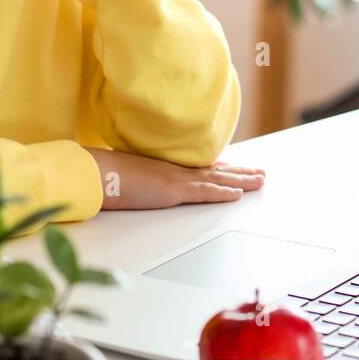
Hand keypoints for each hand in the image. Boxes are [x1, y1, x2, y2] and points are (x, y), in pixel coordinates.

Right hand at [83, 146, 265, 210]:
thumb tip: (140, 184)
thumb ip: (140, 179)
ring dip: (241, 181)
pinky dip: (222, 193)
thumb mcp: (127, 176)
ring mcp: (176, 178)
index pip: (199, 166)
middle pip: (215, 170)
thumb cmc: (106, 176)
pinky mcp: (174, 190)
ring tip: (260, 181)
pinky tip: (237, 194)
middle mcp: (175, 169)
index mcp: (165, 166)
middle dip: (239, 172)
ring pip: (217, 179)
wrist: (98, 172)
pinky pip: (204, 192)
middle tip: (259, 173)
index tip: (234, 165)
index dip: (220, 166)